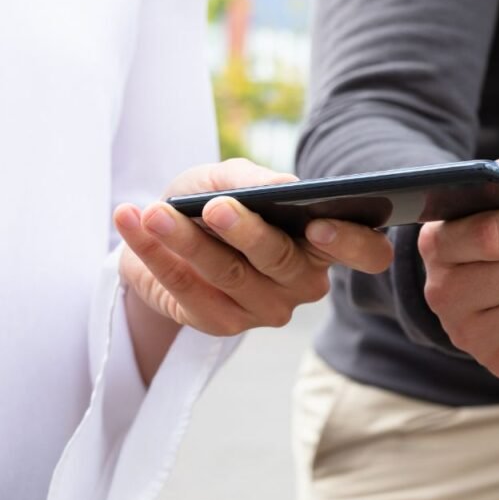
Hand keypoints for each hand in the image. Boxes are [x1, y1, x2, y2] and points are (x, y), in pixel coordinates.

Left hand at [116, 158, 394, 336]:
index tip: (318, 226)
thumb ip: (255, 179)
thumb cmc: (218, 198)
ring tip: (152, 213)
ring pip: (228, 276)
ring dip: (184, 242)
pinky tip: (130, 224)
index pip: (368, 252)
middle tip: (214, 207)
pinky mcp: (220, 323)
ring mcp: (265, 309)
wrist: (170, 233)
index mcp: (326, 243)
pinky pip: (184, 290)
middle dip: (246, 233)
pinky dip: (153, 255)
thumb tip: (283, 188)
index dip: (351, 243)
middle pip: (282, 261)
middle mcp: (304, 282)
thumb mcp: (232, 177)